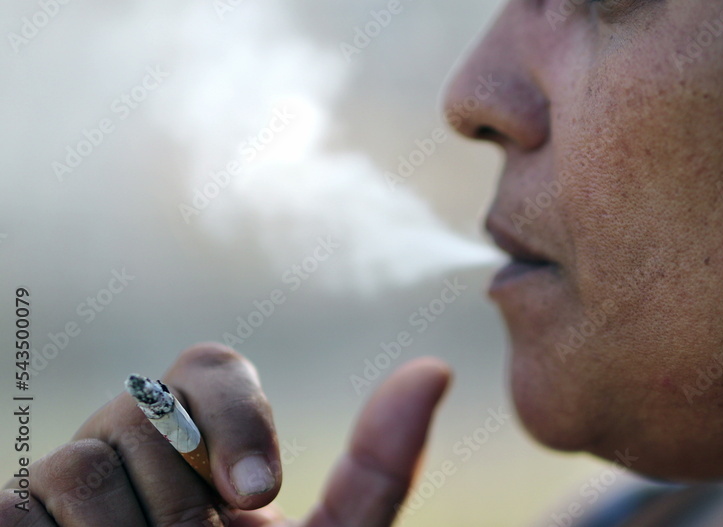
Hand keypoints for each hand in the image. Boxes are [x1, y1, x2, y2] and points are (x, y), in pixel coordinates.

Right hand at [1, 343, 450, 526]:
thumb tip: (433, 369)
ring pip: (83, 460)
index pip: (208, 368)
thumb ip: (377, 471)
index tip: (259, 496)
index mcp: (210, 452)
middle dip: (184, 501)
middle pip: (145, 408)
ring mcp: (67, 491)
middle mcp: (136, 455)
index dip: (233, 415)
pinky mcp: (17, 524)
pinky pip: (22, 505)